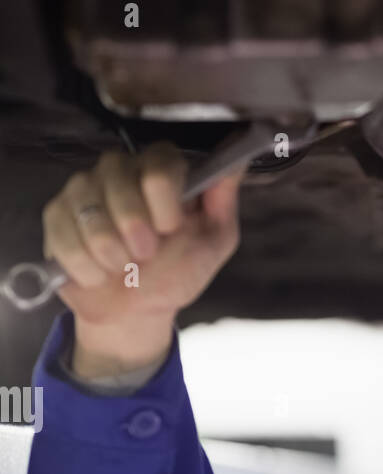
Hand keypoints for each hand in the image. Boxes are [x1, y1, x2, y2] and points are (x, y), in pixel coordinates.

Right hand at [41, 142, 245, 373]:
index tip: (170, 228)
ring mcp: (83, 189)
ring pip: (89, 208)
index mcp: (160, 170)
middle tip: (146, 255)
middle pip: (118, 176)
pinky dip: (86, 267)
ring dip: (110, 252)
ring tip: (122, 267)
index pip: (159, 161)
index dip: (164, 198)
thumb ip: (222, 201)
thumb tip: (235, 161)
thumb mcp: (213, 242)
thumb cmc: (176, 272)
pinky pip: (64, 234)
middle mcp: (119, 170)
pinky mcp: (57, 215)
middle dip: (135, 226)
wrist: (137, 312)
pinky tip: (98, 274)